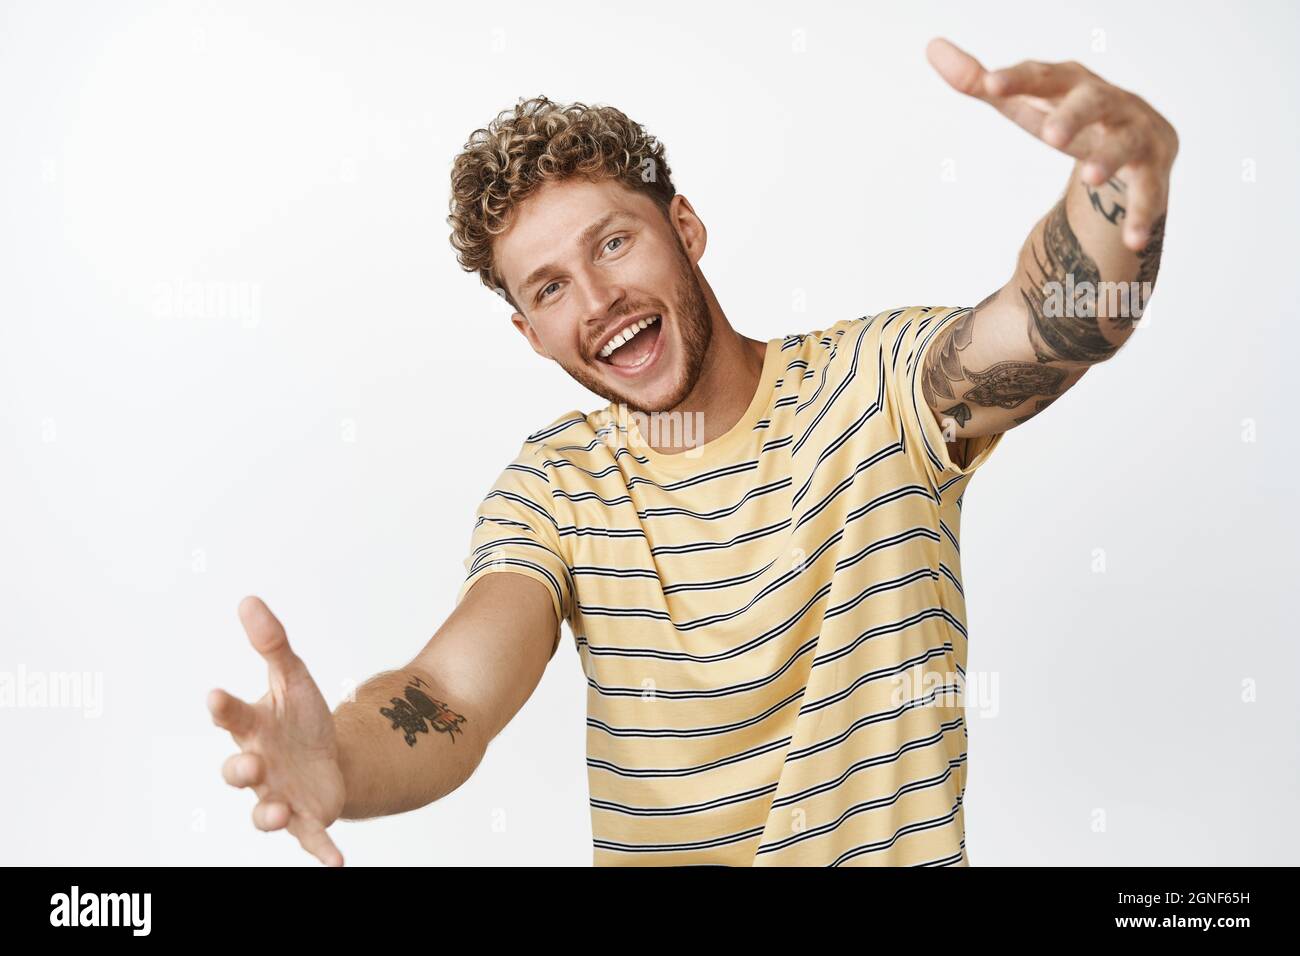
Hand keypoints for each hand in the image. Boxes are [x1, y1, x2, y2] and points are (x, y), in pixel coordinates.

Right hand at [208, 596, 346, 865]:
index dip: (223, 708)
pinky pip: (310, 840)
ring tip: (277, 814)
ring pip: (265, 813)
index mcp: (254, 730)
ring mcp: (279, 797)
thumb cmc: (301, 718)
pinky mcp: (307, 819)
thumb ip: (272, 644)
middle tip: (249, 763)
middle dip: (240, 770)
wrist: (331, 757)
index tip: (214, 695)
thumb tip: (249, 600)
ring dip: (268, 816)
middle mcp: (259, 767)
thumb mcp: (293, 677)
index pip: (232, 717)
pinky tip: (336, 865)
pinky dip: (321, 853)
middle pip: (239, 772)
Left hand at [925, 37, 1177, 250]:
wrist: (1141, 141)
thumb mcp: (1025, 103)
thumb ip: (979, 81)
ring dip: (1108, 158)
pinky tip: (1132, 241)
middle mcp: (1108, 102)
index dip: (1018, 79)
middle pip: (1092, 101)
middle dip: (1073, 116)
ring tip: (1089, 178)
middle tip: (1049, 136)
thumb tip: (932, 46)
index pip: (1042, 77)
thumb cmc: (1070, 118)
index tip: (989, 85)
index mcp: (1071, 83)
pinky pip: (1150, 192)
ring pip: (1125, 143)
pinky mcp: (1154, 169)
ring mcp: (1136, 133)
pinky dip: (1141, 215)